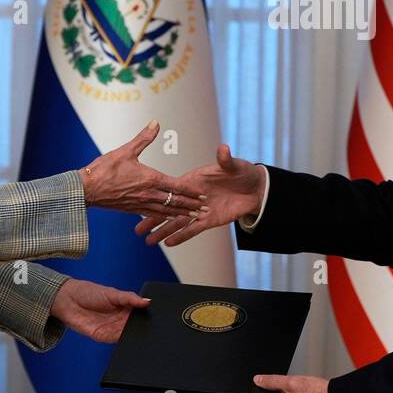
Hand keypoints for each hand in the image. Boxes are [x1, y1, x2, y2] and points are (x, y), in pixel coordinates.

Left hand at [50, 278, 149, 342]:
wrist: (68, 300)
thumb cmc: (88, 292)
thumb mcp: (113, 292)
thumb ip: (130, 298)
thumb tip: (147, 301)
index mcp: (125, 307)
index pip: (140, 314)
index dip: (147, 315)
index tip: (154, 315)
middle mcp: (120, 319)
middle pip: (135, 326)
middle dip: (141, 326)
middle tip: (147, 323)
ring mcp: (112, 328)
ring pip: (127, 335)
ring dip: (132, 333)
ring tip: (135, 327)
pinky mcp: (103, 336)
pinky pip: (115, 340)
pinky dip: (121, 339)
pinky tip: (125, 333)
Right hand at [81, 120, 208, 222]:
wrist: (86, 189)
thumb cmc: (104, 169)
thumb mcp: (126, 150)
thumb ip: (143, 138)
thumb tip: (156, 122)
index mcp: (150, 179)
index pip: (176, 186)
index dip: (191, 191)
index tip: (203, 195)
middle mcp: (148, 194)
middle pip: (175, 201)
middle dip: (192, 206)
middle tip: (206, 210)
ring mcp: (140, 204)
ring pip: (166, 211)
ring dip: (182, 214)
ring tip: (195, 218)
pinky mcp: (132, 209)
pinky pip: (153, 215)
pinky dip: (165, 218)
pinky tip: (170, 219)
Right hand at [134, 144, 265, 246]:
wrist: (256, 188)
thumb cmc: (242, 172)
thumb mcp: (233, 165)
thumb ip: (225, 159)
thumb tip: (224, 148)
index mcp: (194, 180)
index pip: (174, 188)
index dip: (160, 195)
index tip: (144, 199)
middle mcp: (193, 196)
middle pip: (169, 208)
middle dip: (153, 218)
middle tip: (137, 229)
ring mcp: (200, 210)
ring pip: (177, 222)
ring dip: (163, 231)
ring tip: (148, 241)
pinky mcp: (208, 221)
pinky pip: (192, 230)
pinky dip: (181, 236)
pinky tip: (168, 243)